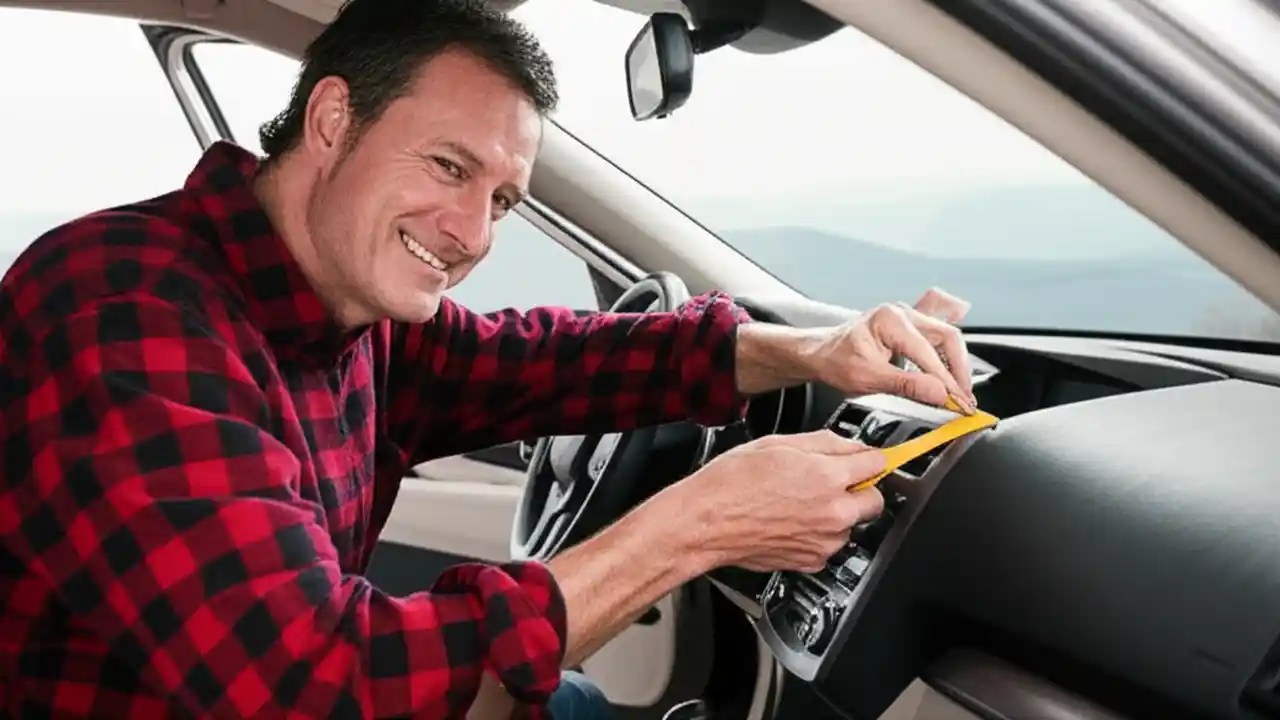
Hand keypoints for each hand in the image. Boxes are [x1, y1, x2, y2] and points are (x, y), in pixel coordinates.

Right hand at [678, 430, 886, 573]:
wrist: (704, 523)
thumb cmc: (730, 484)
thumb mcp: (778, 444)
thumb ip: (825, 443)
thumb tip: (851, 446)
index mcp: (827, 477)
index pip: (877, 464)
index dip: (872, 458)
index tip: (875, 458)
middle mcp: (833, 513)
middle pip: (875, 500)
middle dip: (860, 488)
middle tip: (833, 480)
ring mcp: (824, 542)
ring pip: (852, 524)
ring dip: (838, 512)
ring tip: (801, 501)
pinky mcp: (812, 562)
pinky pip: (830, 544)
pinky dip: (820, 534)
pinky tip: (792, 520)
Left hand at [807, 287, 976, 410]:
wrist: (820, 354)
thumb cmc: (836, 361)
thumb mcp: (867, 378)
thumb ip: (906, 385)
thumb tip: (939, 394)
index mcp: (890, 320)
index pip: (929, 353)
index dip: (947, 381)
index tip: (960, 403)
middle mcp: (903, 313)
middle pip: (947, 337)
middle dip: (959, 370)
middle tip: (965, 399)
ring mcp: (908, 316)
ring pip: (946, 336)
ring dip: (956, 363)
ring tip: (961, 391)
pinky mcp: (910, 326)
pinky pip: (938, 332)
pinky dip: (950, 349)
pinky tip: (959, 360)